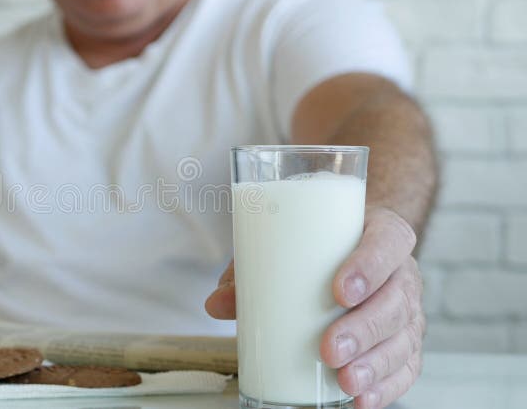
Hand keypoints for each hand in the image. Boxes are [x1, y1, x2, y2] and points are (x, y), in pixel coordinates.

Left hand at [205, 206, 424, 408]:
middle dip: (365, 328)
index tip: (339, 290)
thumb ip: (252, 270)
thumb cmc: (315, 247)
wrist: (347, 249)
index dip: (370, 265)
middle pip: (397, 298)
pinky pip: (407, 366)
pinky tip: (362, 399)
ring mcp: (407, 308)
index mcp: (379, 233)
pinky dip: (387, 386)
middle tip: (329, 348)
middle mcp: (401, 270)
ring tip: (345, 381)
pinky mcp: (404, 340)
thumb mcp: (285, 246)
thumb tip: (216, 304)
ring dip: (376, 364)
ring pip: (404, 337)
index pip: (389, 241)